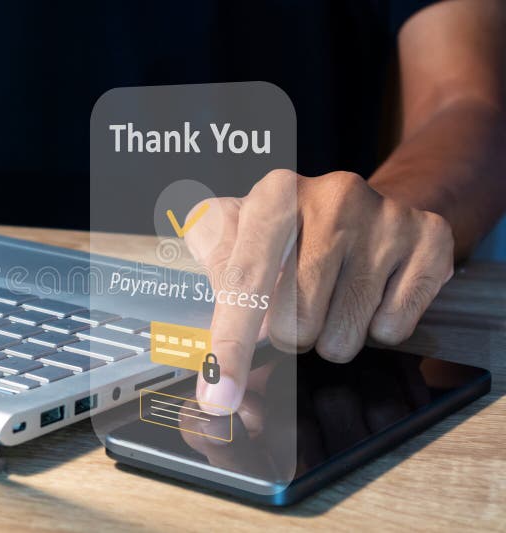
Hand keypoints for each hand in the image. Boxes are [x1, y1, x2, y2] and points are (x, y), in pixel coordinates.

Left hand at [184, 170, 453, 410]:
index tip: (218, 397)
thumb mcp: (232, 237)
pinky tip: (370, 296)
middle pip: (296, 321)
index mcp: (275, 194)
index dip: (229, 346)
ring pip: (343, 335)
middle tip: (295, 308)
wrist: (361, 207)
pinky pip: (392, 329)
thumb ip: (212, 286)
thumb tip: (213, 366)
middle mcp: (332, 197)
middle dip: (288, 334)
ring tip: (332, 300)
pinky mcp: (427, 239)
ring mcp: (384, 218)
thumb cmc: (285, 233)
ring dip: (330, 336)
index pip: (245, 283)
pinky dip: (376, 329)